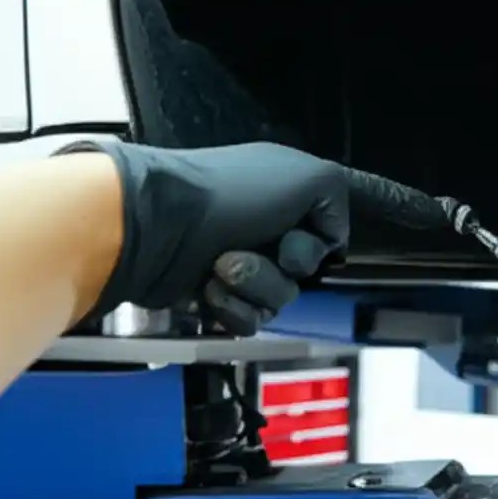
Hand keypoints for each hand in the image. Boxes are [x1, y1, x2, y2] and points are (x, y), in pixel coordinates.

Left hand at [58, 141, 349, 334]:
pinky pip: (248, 321)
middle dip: (278, 270)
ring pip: (277, 302)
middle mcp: (264, 231)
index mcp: (285, 200)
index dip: (315, 247)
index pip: (326, 242)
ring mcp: (239, 265)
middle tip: (245, 251)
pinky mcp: (214, 296)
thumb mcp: (309, 177)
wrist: (157, 227)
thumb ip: (339, 201)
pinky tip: (207, 288)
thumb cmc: (226, 195)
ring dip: (252, 287)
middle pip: (302, 277)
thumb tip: (333, 238)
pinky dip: (230, 307)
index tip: (294, 238)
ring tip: (219, 268)